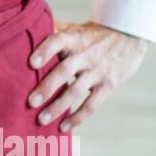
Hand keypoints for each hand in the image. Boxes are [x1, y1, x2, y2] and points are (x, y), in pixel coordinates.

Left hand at [28, 21, 147, 131]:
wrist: (129, 36)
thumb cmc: (92, 35)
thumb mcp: (74, 28)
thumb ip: (52, 31)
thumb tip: (26, 30)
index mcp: (74, 38)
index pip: (57, 41)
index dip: (44, 51)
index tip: (31, 63)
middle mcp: (85, 55)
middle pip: (65, 71)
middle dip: (47, 87)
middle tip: (31, 102)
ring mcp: (97, 71)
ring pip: (76, 91)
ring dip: (59, 107)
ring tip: (42, 120)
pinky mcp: (108, 85)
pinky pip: (92, 104)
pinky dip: (78, 117)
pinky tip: (64, 127)